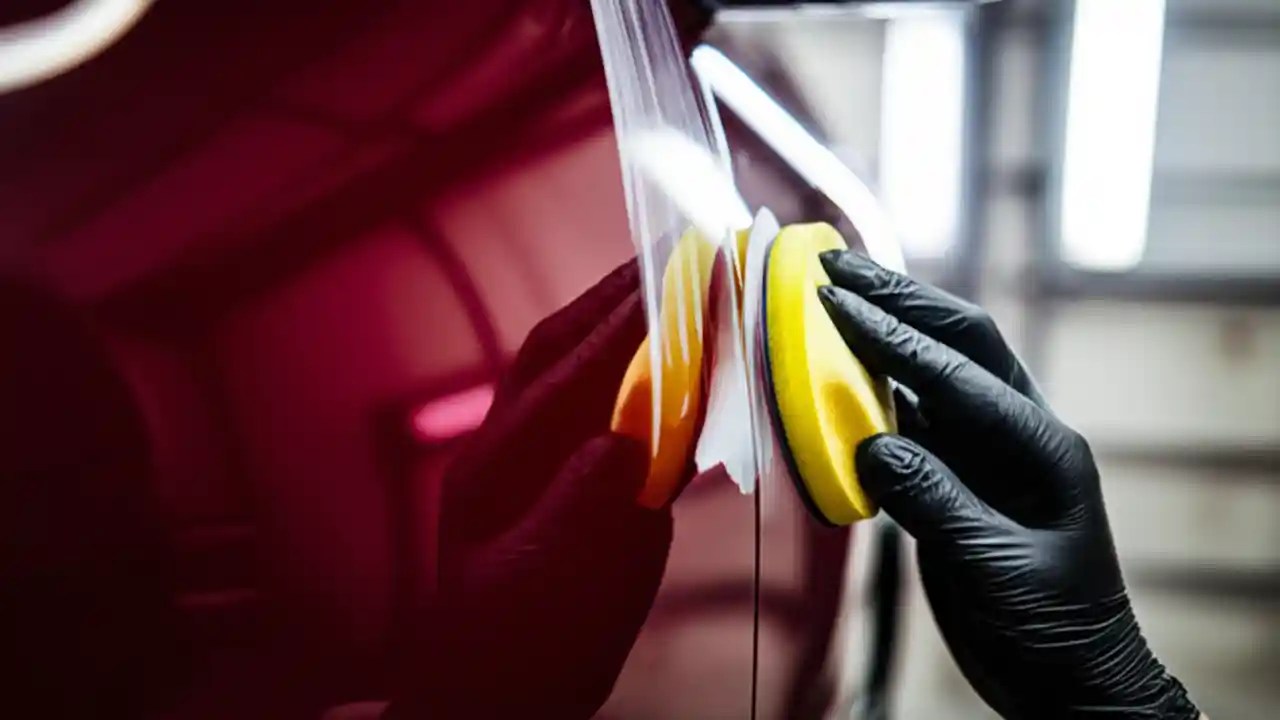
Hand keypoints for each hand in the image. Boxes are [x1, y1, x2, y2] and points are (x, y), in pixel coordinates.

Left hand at [385, 259, 672, 718]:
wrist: (491, 701)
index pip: (574, 370)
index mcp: (498, 466)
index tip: (692, 269)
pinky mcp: (544, 483)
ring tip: (669, 276)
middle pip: (559, 344)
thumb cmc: (515, 653)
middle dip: (620, 291)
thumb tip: (627, 439)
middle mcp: (503, 447)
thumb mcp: (551, 587)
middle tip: (683, 247)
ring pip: (562, 365)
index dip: (636, 316)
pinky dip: (620, 367)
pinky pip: (582, 404)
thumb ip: (587, 505)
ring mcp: (518, 460)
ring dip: (614, 315)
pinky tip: (659, 357)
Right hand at [817, 251, 1198, 719]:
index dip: (891, 334)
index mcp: (1043, 446)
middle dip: (898, 297)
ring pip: (932, 376)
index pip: (957, 372)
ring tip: (835, 292)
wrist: (1068, 680)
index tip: (832, 298)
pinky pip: (912, 422)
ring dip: (885, 333)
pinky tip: (841, 372)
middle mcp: (1016, 435)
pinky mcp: (957, 482)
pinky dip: (875, 391)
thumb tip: (872, 445)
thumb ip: (935, 501)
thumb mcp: (996, 565)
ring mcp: (987, 456)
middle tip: (835, 259)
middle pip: (957, 343)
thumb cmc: (1051, 626)